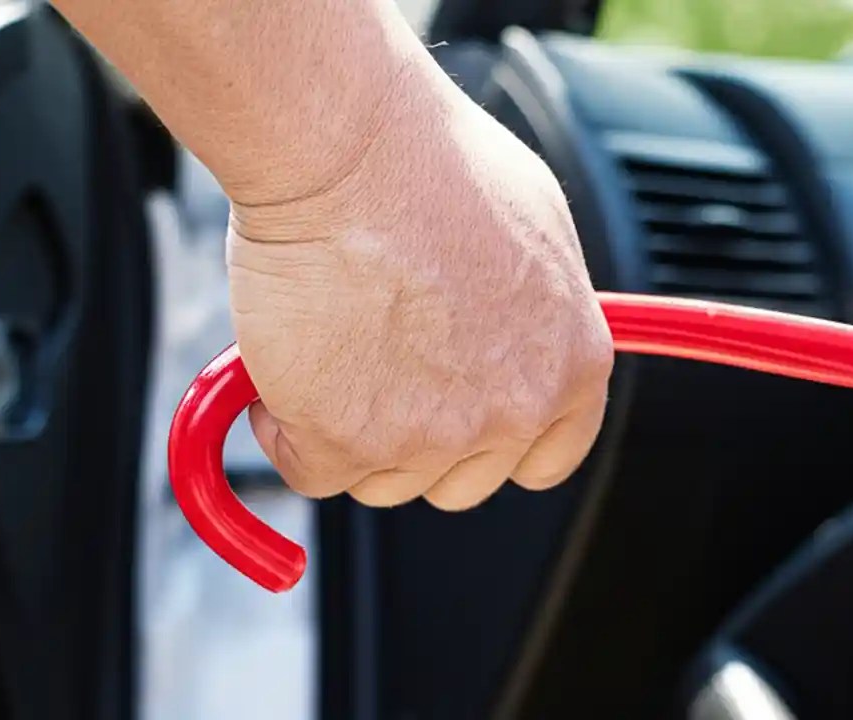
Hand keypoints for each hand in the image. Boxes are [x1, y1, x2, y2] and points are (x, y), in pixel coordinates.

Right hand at [226, 54, 613, 510]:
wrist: (348, 149)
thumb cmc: (431, 163)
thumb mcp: (534, 226)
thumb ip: (535, 307)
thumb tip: (515, 328)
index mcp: (568, 364)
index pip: (549, 457)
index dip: (498, 446)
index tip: (464, 428)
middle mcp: (511, 413)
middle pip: (460, 480)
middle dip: (415, 437)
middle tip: (377, 372)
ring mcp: (430, 437)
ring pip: (383, 481)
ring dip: (350, 433)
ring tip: (328, 351)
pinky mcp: (346, 444)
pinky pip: (309, 471)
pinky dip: (284, 431)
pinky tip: (284, 371)